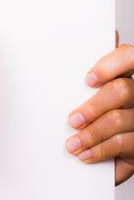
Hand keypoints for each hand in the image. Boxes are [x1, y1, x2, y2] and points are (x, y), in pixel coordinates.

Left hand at [65, 30, 133, 185]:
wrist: (112, 154)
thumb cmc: (97, 117)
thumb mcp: (91, 94)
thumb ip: (89, 77)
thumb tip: (78, 44)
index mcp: (127, 76)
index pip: (129, 56)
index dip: (111, 65)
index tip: (88, 79)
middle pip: (122, 90)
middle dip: (93, 106)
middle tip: (72, 119)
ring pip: (118, 119)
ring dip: (91, 134)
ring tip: (72, 143)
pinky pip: (123, 144)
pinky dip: (100, 150)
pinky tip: (86, 154)